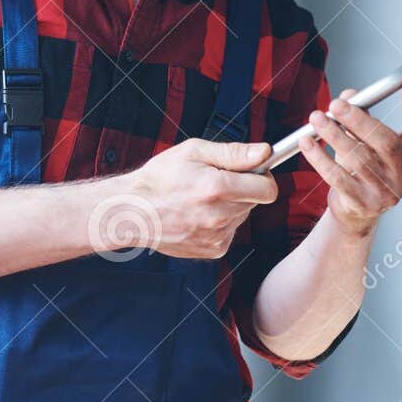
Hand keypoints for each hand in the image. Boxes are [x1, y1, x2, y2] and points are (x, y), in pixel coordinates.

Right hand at [120, 138, 277, 259]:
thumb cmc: (160, 178)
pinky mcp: (214, 249)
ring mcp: (217, 236)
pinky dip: (221, 221)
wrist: (133, 212)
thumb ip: (234, 153)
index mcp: (216, 188)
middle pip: (256, 201)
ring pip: (243, 215)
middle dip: (243, 188)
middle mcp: (220, 216)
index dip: (263, 175)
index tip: (253, 169)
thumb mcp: (194, 152)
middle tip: (216, 180)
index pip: (267, 188)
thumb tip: (266, 152)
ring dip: (231, 205)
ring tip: (201, 198)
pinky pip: (231, 230)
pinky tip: (198, 214)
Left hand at [301, 81, 401, 236]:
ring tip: (317, 119)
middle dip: (359, 120)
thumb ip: (362, 114)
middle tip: (337, 105)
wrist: (357, 210)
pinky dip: (320, 158)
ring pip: (358, 159)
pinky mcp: (363, 204)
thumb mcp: (368, 140)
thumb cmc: (366, 168)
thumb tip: (349, 95)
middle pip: (386, 143)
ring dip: (334, 135)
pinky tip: (307, 143)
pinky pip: (337, 177)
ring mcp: (386, 192)